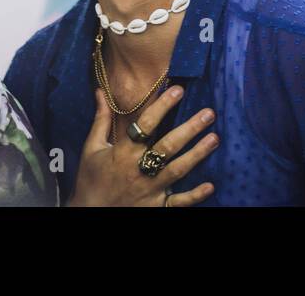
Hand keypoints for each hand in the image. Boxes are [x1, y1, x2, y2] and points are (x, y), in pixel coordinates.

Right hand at [68, 85, 217, 206]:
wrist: (89, 214)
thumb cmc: (90, 180)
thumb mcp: (91, 148)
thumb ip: (101, 120)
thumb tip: (101, 91)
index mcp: (122, 152)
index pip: (145, 125)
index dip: (162, 106)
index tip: (179, 90)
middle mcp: (138, 170)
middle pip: (168, 146)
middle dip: (189, 129)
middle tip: (209, 113)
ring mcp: (149, 190)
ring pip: (177, 170)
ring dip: (197, 154)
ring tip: (215, 138)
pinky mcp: (156, 207)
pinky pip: (178, 203)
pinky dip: (194, 195)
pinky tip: (210, 185)